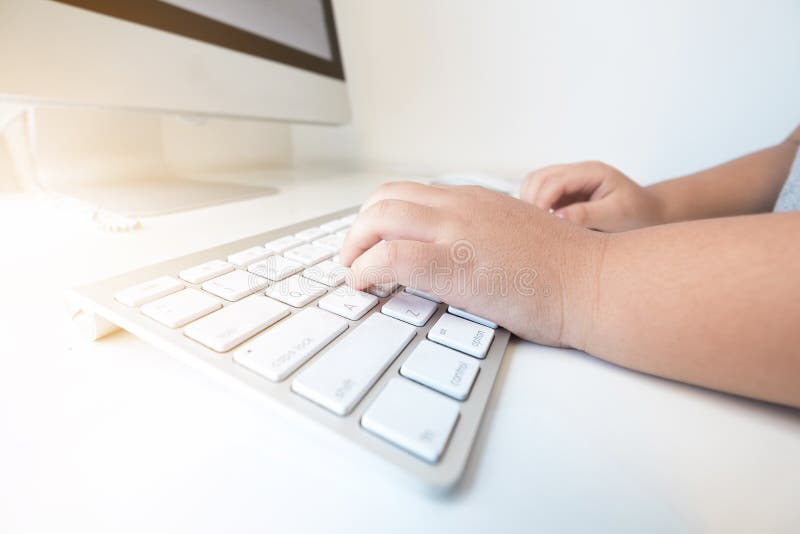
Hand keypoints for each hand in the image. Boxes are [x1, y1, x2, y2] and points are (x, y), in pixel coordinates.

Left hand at [339, 182, 606, 347]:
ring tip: (353, 272)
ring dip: (355, 246)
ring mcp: (457, 231)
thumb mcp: (514, 234)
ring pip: (379, 219)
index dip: (379, 216)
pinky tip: (364, 285)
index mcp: (474, 200)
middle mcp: (460, 206)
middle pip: (384, 199)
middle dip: (359, 229)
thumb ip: (480, 233)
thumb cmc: (563, 269)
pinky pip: (390, 257)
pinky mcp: (456, 264)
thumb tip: (455, 250)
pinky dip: (366, 269)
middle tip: (353, 257)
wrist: (594, 282)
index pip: (408, 193)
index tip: (371, 240)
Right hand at [520, 161, 663, 231]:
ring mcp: (569, 180)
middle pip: (538, 177)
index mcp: (592, 172)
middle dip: (530, 201)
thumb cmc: (638, 213)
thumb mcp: (616, 215)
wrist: (649, 213)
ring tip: (538, 226)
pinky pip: (540, 194)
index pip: (554, 180)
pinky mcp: (565, 192)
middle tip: (535, 228)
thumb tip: (556, 217)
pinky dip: (535, 207)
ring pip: (534, 183)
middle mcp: (577, 172)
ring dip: (530, 202)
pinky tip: (544, 224)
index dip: (541, 201)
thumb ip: (587, 214)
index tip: (540, 225)